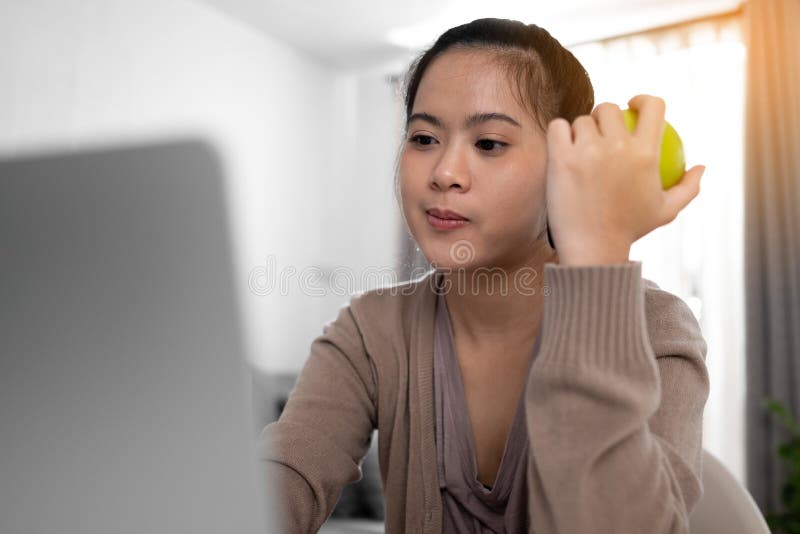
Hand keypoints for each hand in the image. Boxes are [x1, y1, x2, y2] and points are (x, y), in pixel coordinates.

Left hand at [544, 94, 705, 265]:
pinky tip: (562, 145)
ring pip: (581, 120)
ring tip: (580, 148)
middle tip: (598, 132)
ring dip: (580, 131)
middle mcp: (618, 147)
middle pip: (608, 109)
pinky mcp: (561, 158)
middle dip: (603, 116)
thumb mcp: (666, 211)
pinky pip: (558, 127)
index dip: (642, 98)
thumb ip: (688, 187)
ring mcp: (588, 151)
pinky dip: (560, 134)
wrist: (592, 248)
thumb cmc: (630, 231)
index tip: (632, 104)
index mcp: (646, 153)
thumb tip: (701, 166)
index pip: (653, 106)